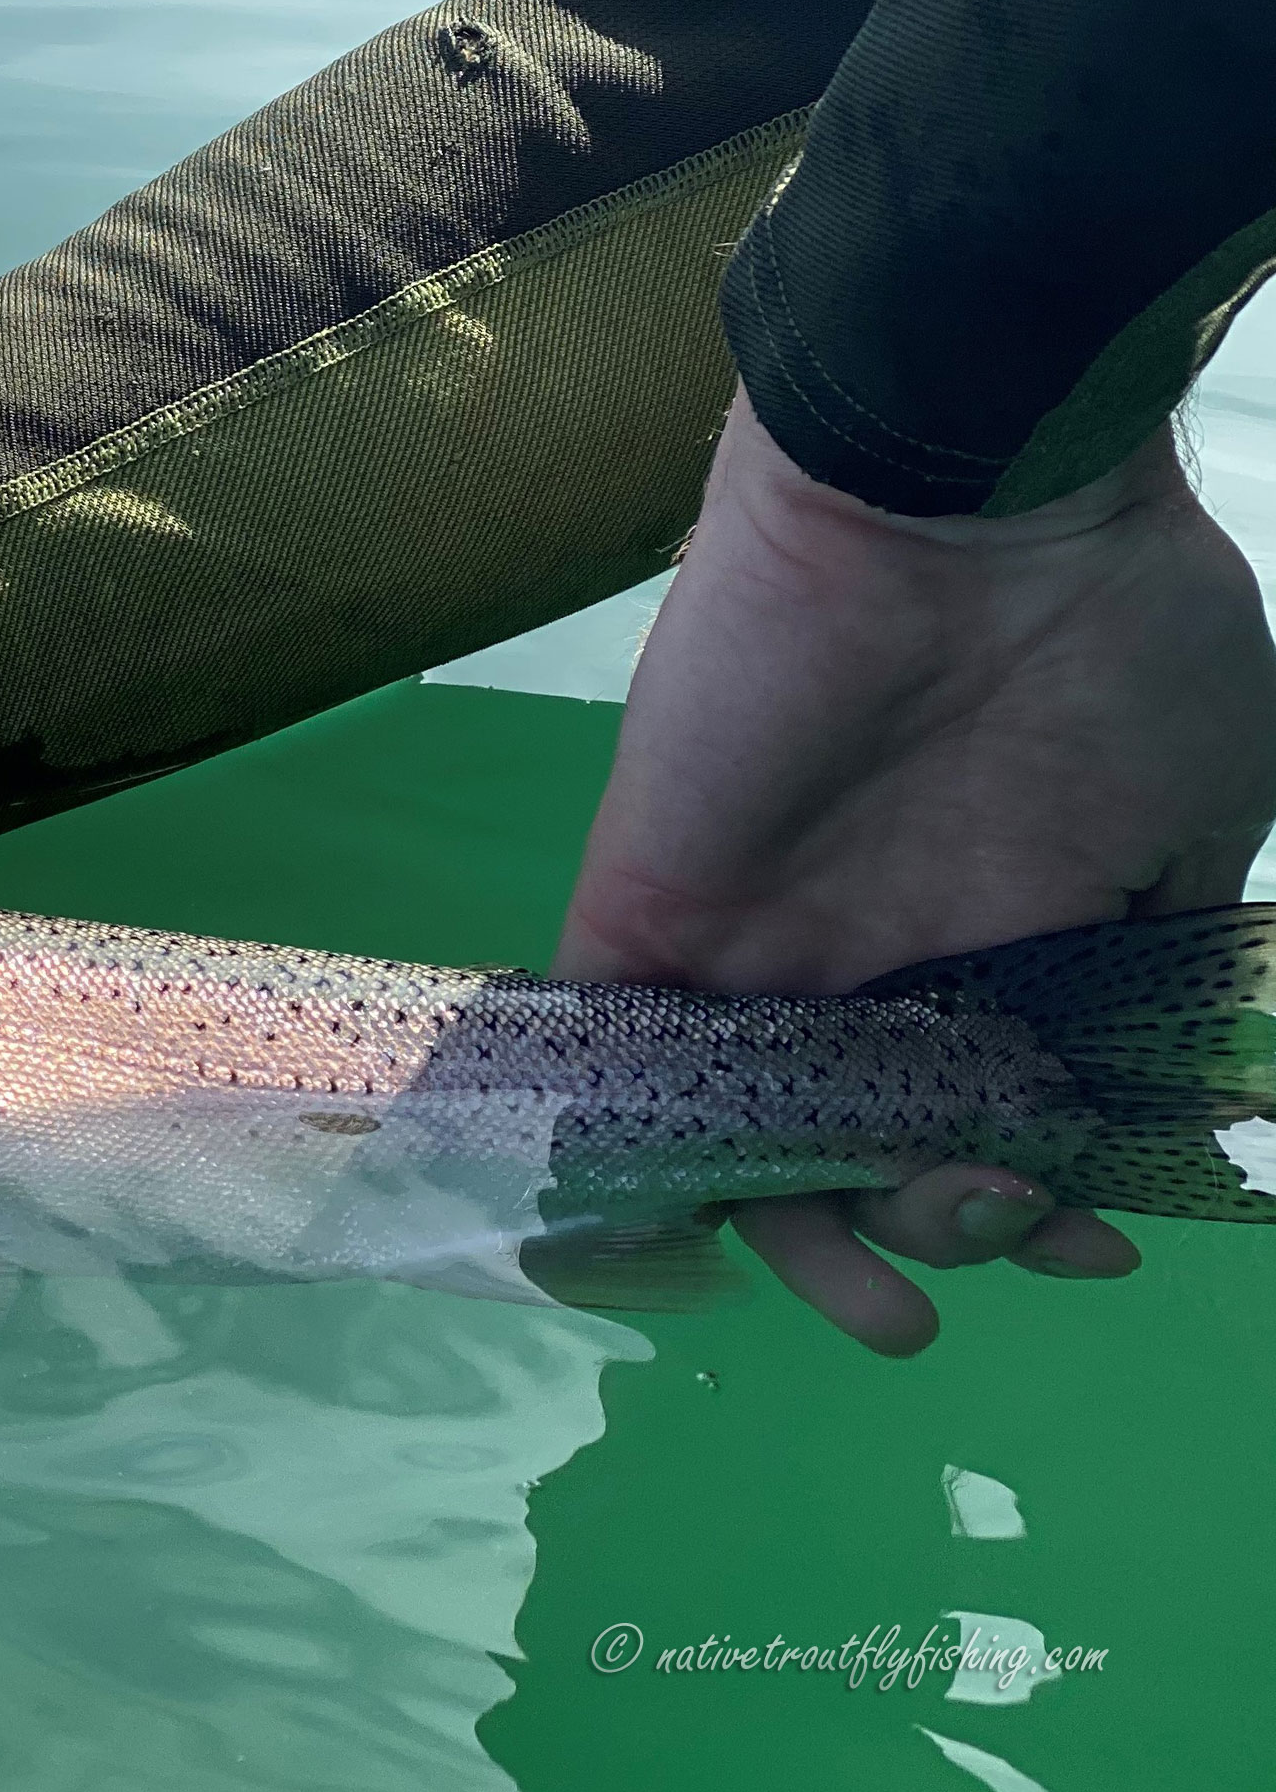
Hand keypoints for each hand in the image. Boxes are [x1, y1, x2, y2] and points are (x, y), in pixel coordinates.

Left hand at [557, 397, 1275, 1351]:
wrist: (966, 491)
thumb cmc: (1113, 634)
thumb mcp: (1195, 818)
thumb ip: (1159, 965)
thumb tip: (1171, 1109)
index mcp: (999, 943)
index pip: (992, 1114)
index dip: (1038, 1202)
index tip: (1097, 1242)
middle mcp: (869, 958)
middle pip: (865, 1148)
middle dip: (929, 1233)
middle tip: (989, 1228)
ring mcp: (754, 942)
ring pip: (741, 1138)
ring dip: (796, 1237)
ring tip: (876, 1301)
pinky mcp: (646, 910)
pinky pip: (597, 1057)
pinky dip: (607, 1158)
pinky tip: (645, 1247)